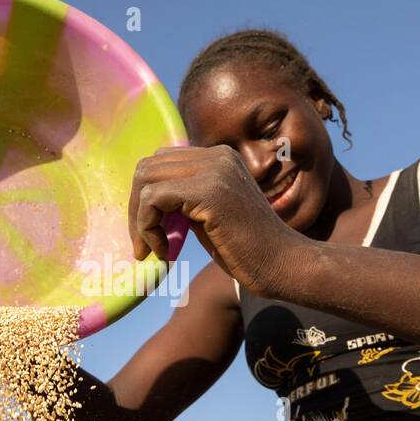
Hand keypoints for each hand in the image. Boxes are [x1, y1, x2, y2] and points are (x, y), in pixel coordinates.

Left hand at [128, 144, 297, 295]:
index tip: (148, 233)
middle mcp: (216, 155)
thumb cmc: (247, 250)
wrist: (283, 265)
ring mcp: (214, 170)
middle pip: (148, 167)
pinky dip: (148, 228)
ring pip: (146, 180)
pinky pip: (153, 199)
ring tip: (152, 250)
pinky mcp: (210, 191)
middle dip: (136, 208)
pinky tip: (164, 251)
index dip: (145, 198)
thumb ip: (184, 200)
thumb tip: (145, 199)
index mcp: (218, 157)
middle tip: (142, 245)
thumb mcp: (208, 216)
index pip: (161, 162)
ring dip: (139, 220)